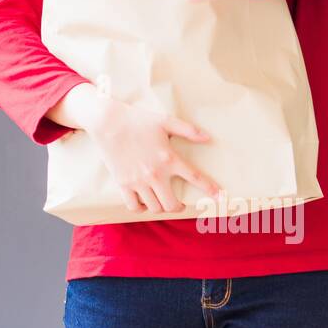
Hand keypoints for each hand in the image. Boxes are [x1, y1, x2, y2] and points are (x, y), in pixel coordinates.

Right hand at [87, 97, 221, 213]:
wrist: (107, 121)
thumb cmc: (138, 120)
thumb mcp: (165, 121)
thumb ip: (188, 130)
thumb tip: (208, 137)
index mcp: (169, 158)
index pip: (195, 178)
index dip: (210, 189)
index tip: (220, 197)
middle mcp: (155, 173)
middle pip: (172, 204)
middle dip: (178, 207)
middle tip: (178, 203)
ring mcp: (138, 180)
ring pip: (154, 208)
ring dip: (160, 207)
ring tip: (161, 201)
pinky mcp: (123, 183)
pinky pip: (134, 206)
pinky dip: (141, 208)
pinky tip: (143, 202)